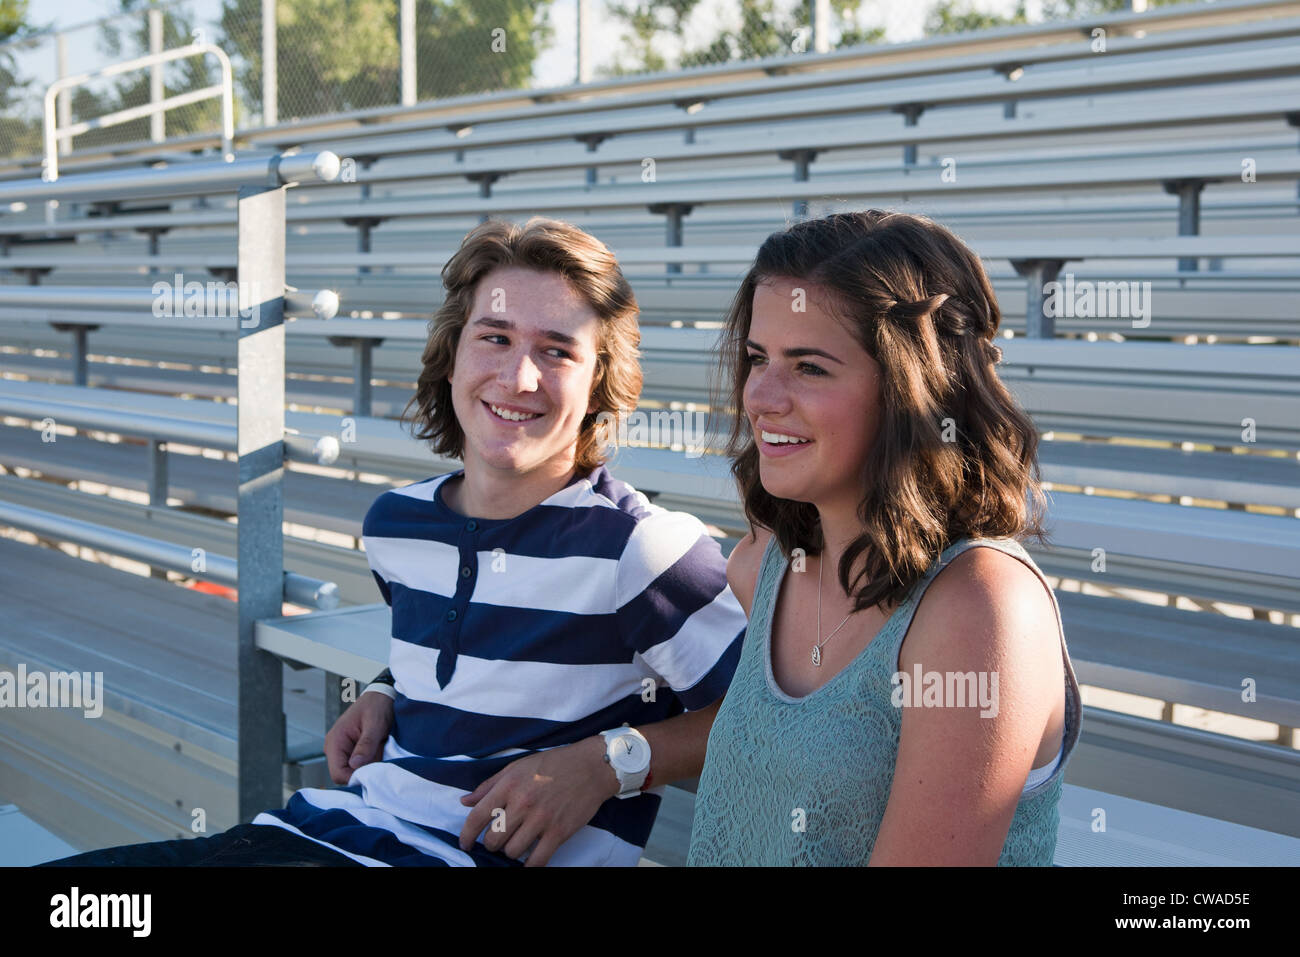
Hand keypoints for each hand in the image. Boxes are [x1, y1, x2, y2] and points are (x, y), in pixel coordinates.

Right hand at [324, 691, 393, 784]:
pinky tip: (380, 750)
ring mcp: (344, 750)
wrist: (383, 695)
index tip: (372, 775)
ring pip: (355, 771)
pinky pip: (361, 764)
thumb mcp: (375, 725)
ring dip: (369, 766)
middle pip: (345, 775)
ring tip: (380, 750)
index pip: (337, 773)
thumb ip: (365, 745)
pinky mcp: (353, 751)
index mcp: (335, 742)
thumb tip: (355, 766)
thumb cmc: (377, 706)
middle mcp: (335, 748)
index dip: (353, 778)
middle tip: (380, 760)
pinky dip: (372, 762)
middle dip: (363, 772)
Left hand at [457, 736, 619, 866]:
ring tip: (518, 843)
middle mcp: (522, 803)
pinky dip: (529, 866)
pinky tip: (529, 860)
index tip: (464, 844)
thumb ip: (489, 785)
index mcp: (509, 785)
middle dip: (492, 844)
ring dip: (511, 852)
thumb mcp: (517, 767)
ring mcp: (541, 819)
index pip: (477, 817)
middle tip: (499, 839)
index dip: (466, 835)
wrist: (591, 766)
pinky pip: (537, 860)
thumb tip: (464, 801)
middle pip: (493, 840)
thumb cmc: (552, 764)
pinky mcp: (559, 832)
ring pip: (512, 852)